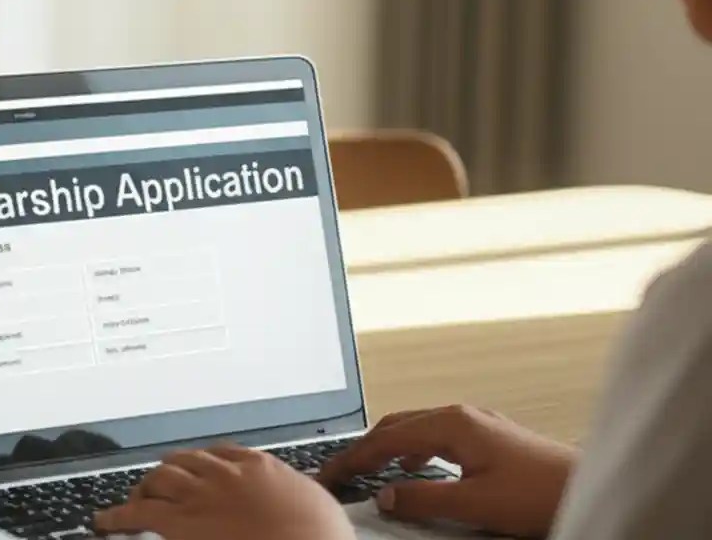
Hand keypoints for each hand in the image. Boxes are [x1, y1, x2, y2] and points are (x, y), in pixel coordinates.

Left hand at [95, 443, 354, 539]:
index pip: (222, 455)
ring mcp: (199, 496)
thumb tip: (300, 500)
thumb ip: (297, 494)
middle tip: (161, 486)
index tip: (200, 472)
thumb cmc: (319, 536)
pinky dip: (119, 516)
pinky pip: (139, 512)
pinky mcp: (178, 523)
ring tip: (134, 499)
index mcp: (258, 468)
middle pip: (185, 462)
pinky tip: (105, 521)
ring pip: (160, 479)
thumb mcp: (316, 504)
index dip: (205, 465)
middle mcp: (224, 474)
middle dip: (171, 473)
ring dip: (146, 487)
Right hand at [318, 405, 576, 537]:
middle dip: (365, 447)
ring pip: (417, 428)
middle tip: (341, 470)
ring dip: (388, 447)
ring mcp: (478, 423)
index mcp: (452, 424)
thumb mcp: (474, 503)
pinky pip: (436, 436)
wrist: (589, 486)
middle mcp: (462, 416)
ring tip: (369, 468)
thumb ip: (425, 498)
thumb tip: (387, 496)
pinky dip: (413, 449)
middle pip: (397, 425)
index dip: (353, 457)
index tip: (330, 473)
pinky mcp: (490, 437)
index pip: (386, 438)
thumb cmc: (541, 492)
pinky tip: (415, 466)